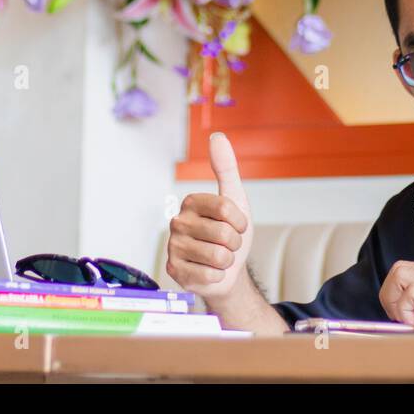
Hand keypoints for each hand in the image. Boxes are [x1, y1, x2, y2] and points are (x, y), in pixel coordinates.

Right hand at [165, 132, 253, 301]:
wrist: (226, 269)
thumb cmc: (230, 233)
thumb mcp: (235, 199)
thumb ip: (226, 168)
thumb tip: (217, 136)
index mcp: (191, 202)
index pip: (226, 209)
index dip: (240, 222)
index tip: (236, 225)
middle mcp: (178, 221)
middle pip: (224, 233)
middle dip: (235, 244)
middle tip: (226, 245)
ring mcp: (174, 247)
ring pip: (218, 256)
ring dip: (227, 261)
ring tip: (218, 258)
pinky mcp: (174, 271)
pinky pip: (210, 276)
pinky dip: (217, 276)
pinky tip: (208, 271)